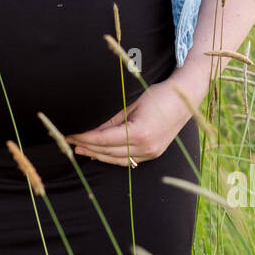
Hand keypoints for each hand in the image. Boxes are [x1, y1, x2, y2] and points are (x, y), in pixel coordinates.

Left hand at [67, 80, 194, 165]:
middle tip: (69, 141)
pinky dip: (112, 157)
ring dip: (98, 154)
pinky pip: (129, 160)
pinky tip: (100, 153)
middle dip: (87, 146)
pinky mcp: (154, 153)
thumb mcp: (131, 103)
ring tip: (80, 149)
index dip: (85, 137)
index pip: (104, 139)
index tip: (71, 134)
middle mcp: (146, 146)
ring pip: (117, 159)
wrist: (185, 98)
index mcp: (139, 132)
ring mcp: (151, 152)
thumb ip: (111, 119)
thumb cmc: (157, 94)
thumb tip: (90, 128)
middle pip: (108, 151)